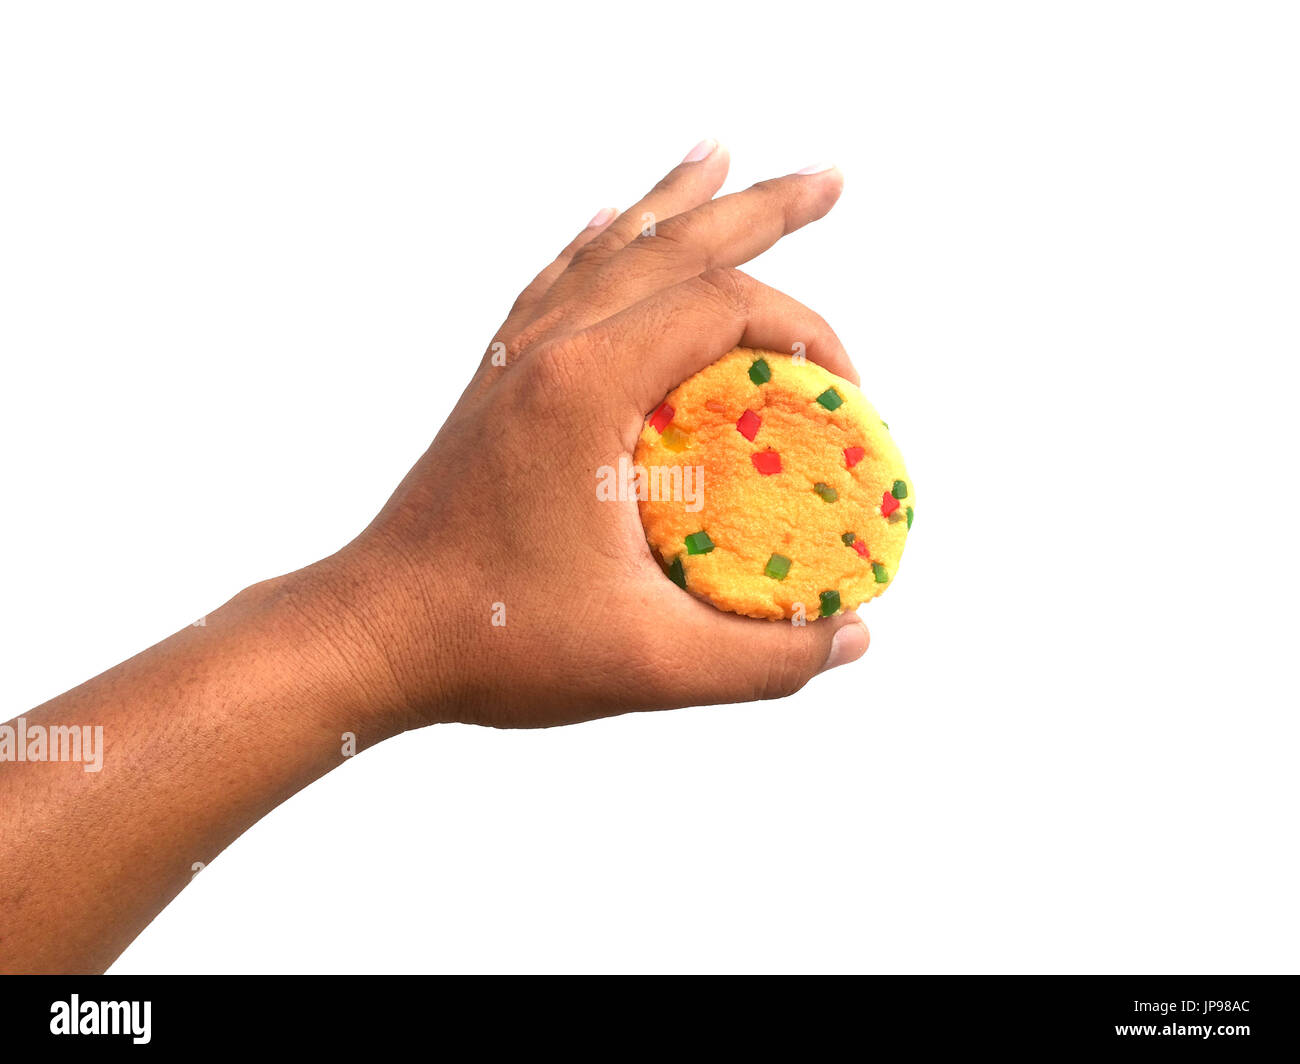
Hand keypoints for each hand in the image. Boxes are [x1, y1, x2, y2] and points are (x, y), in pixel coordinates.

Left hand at [298, 144, 870, 729]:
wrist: (372, 633)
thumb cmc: (495, 642)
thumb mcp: (645, 664)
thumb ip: (759, 660)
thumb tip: (852, 641)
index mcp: (587, 388)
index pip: (722, 308)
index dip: (804, 332)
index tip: (845, 396)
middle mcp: (549, 351)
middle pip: (673, 247)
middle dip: (762, 208)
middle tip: (830, 179)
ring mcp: (516, 359)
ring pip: (611, 250)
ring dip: (679, 204)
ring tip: (720, 154)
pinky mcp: (497, 382)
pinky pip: (557, 281)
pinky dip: (599, 243)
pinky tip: (610, 220)